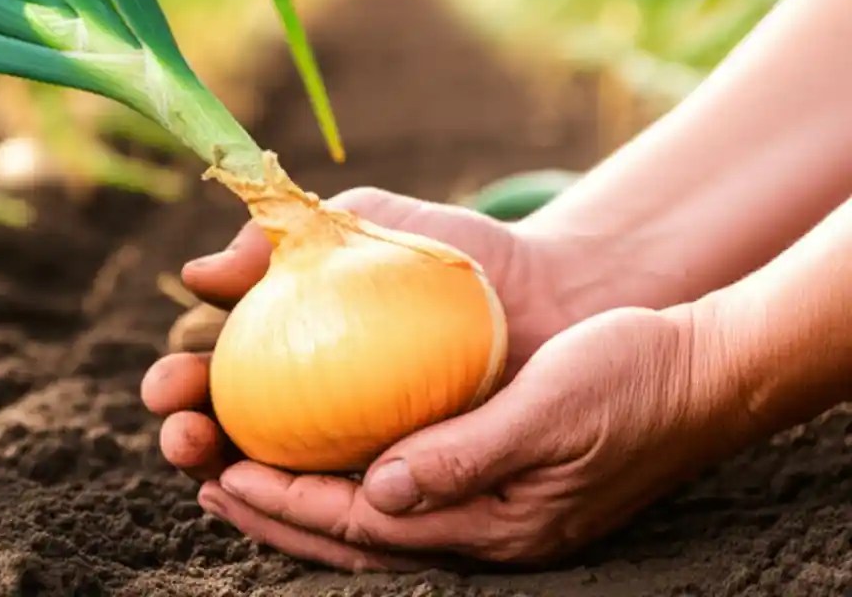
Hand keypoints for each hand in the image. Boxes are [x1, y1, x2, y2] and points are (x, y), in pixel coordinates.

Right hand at [141, 187, 607, 481]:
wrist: (550, 293)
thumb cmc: (450, 254)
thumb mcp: (366, 226)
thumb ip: (286, 237)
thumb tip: (200, 275)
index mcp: (286, 344)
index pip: (214, 373)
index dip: (179, 385)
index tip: (170, 387)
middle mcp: (309, 403)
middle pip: (230, 435)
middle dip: (190, 444)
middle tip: (185, 438)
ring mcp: (356, 447)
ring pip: (281, 482)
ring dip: (240, 489)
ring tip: (220, 483)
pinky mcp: (411, 484)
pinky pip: (356, 509)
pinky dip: (318, 515)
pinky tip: (297, 513)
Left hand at [197, 305, 760, 568]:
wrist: (702, 372)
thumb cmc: (633, 379)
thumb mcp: (555, 408)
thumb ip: (469, 452)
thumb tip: (380, 488)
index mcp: (495, 521)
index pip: (366, 524)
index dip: (290, 502)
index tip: (225, 475)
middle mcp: (483, 528)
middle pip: (354, 537)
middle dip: (277, 516)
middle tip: (207, 484)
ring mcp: (489, 512)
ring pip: (370, 524)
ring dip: (301, 504)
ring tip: (238, 478)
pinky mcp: (493, 485)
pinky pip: (400, 496)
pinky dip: (345, 485)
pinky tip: (319, 457)